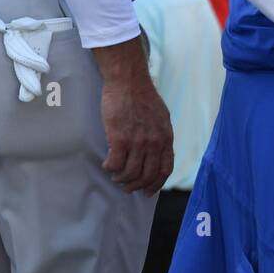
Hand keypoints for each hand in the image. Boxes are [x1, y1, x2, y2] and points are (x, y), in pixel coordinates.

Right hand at [92, 32, 173, 195]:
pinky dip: (110, 168)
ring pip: (130, 174)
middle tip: (127, 187)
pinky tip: (107, 164)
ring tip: (115, 176)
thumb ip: (160, 135)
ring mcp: (137, 142)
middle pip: (147, 175)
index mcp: (166, 137)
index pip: (165, 169)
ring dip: (121, 179)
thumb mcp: (162, 117)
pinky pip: (115, 164)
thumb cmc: (143, 96)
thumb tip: (157, 151)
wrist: (128, 81)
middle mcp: (154, 143)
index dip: (156, 184)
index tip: (148, 191)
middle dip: (136, 186)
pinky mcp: (119, 139)